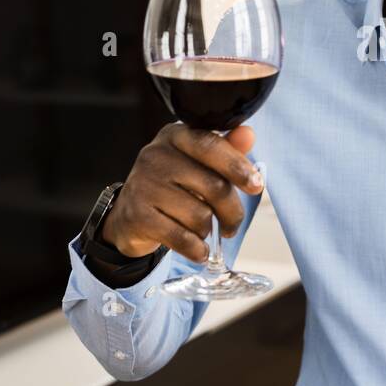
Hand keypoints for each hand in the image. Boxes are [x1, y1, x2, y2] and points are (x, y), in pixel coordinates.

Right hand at [99, 123, 261, 263]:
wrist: (129, 216)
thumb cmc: (173, 186)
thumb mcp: (197, 162)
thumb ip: (226, 150)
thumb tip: (248, 135)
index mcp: (174, 136)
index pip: (211, 145)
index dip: (238, 166)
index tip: (257, 185)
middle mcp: (155, 155)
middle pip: (213, 186)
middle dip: (232, 211)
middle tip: (232, 224)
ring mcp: (143, 185)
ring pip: (200, 215)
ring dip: (208, 230)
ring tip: (201, 229)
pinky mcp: (137, 216)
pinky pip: (181, 238)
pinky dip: (196, 249)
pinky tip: (199, 251)